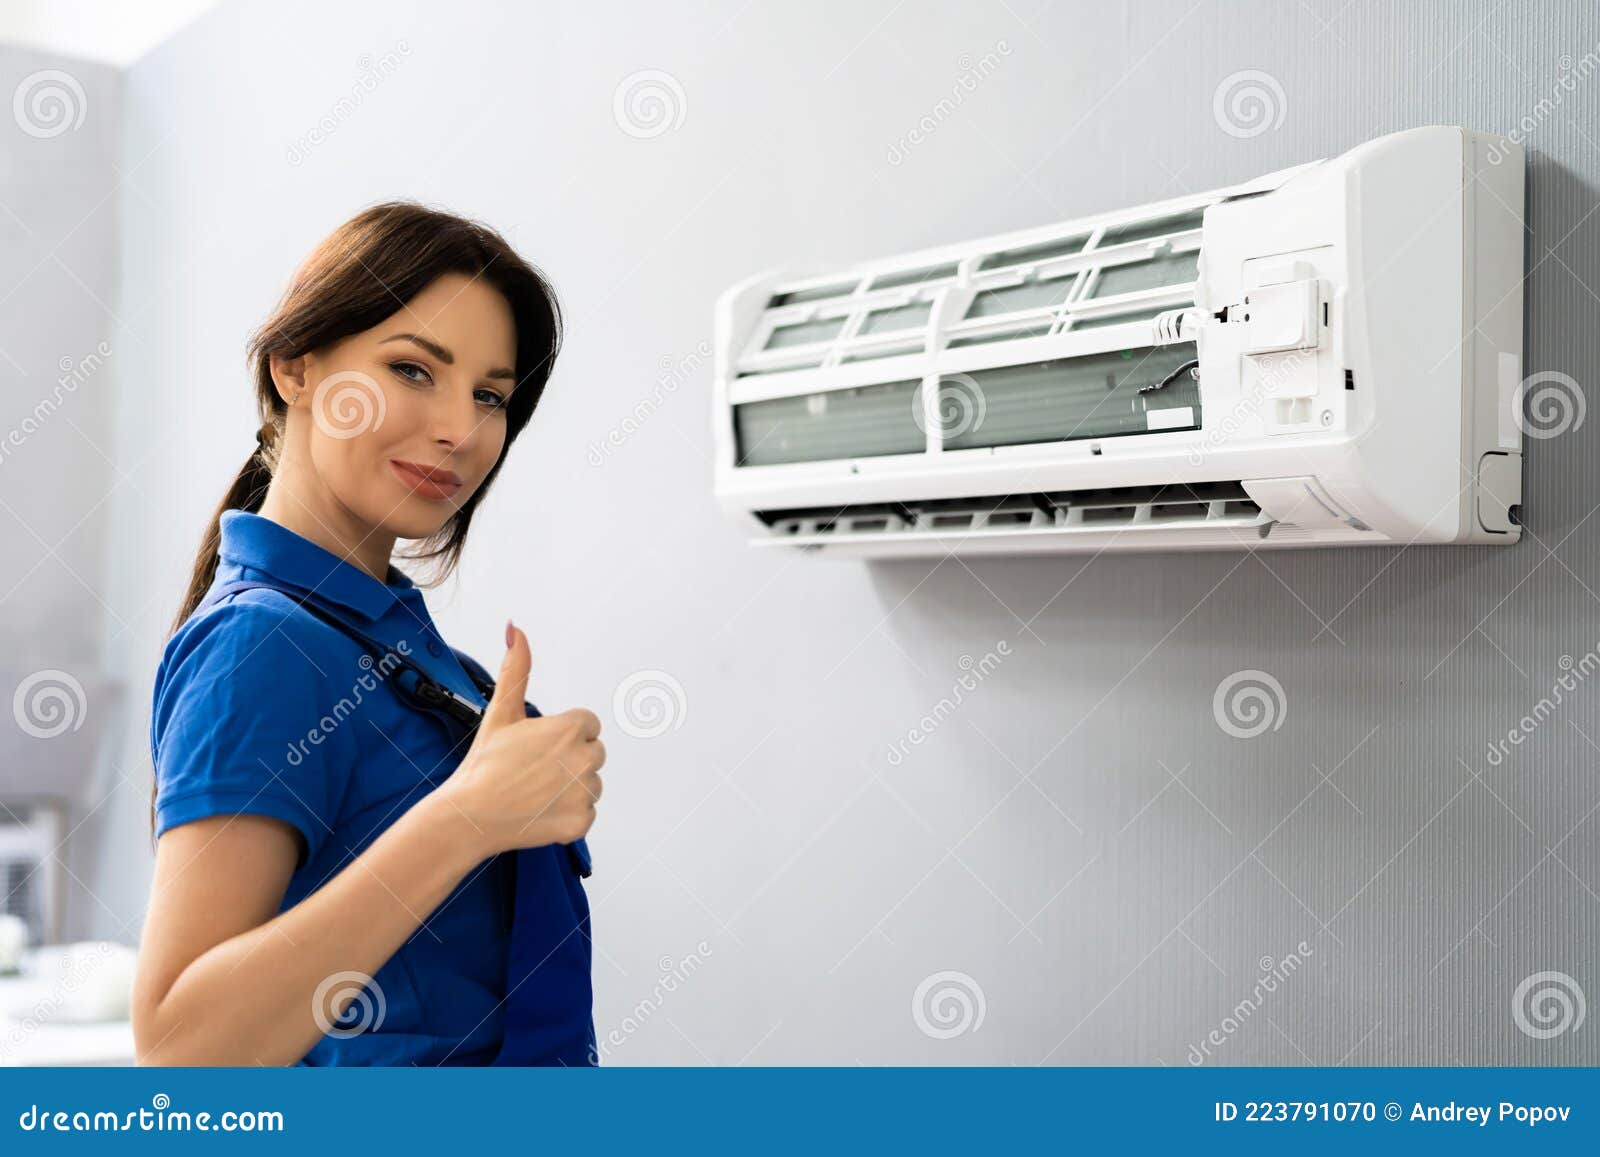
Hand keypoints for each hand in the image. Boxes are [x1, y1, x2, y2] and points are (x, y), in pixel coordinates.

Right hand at [437, 621, 603, 856]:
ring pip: (591, 783)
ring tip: (534, 791)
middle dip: (570, 759)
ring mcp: (585, 792)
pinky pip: (586, 813)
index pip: (588, 725)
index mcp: (572, 728)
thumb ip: (517, 668)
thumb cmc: (484, 763)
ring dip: (570, 787)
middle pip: (593, 753)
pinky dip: (567, 814)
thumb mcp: (501, 711)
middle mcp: (586, 758)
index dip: (562, 735)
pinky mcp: (582, 822)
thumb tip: (516, 629)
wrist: (470, 815)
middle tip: (534, 770)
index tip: (538, 747)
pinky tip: (539, 811)